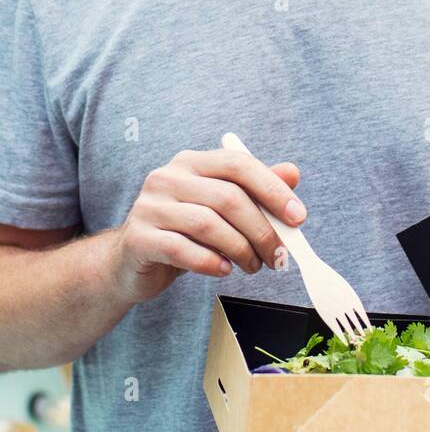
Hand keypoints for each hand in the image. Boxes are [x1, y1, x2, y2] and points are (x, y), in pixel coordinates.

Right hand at [107, 140, 305, 305]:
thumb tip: (292, 173)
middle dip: (262, 230)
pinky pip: (183, 250)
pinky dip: (211, 262)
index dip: (273, 189)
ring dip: (240, 250)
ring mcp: (149, 206)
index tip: (298, 217)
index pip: (239, 164)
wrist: (129, 261)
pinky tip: (224, 270)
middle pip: (228, 198)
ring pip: (208, 224)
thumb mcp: (220, 208)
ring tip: (253, 265)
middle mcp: (167, 177)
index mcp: (192, 162)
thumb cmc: (183, 231)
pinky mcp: (139, 238)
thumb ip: (254, 190)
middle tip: (279, 256)